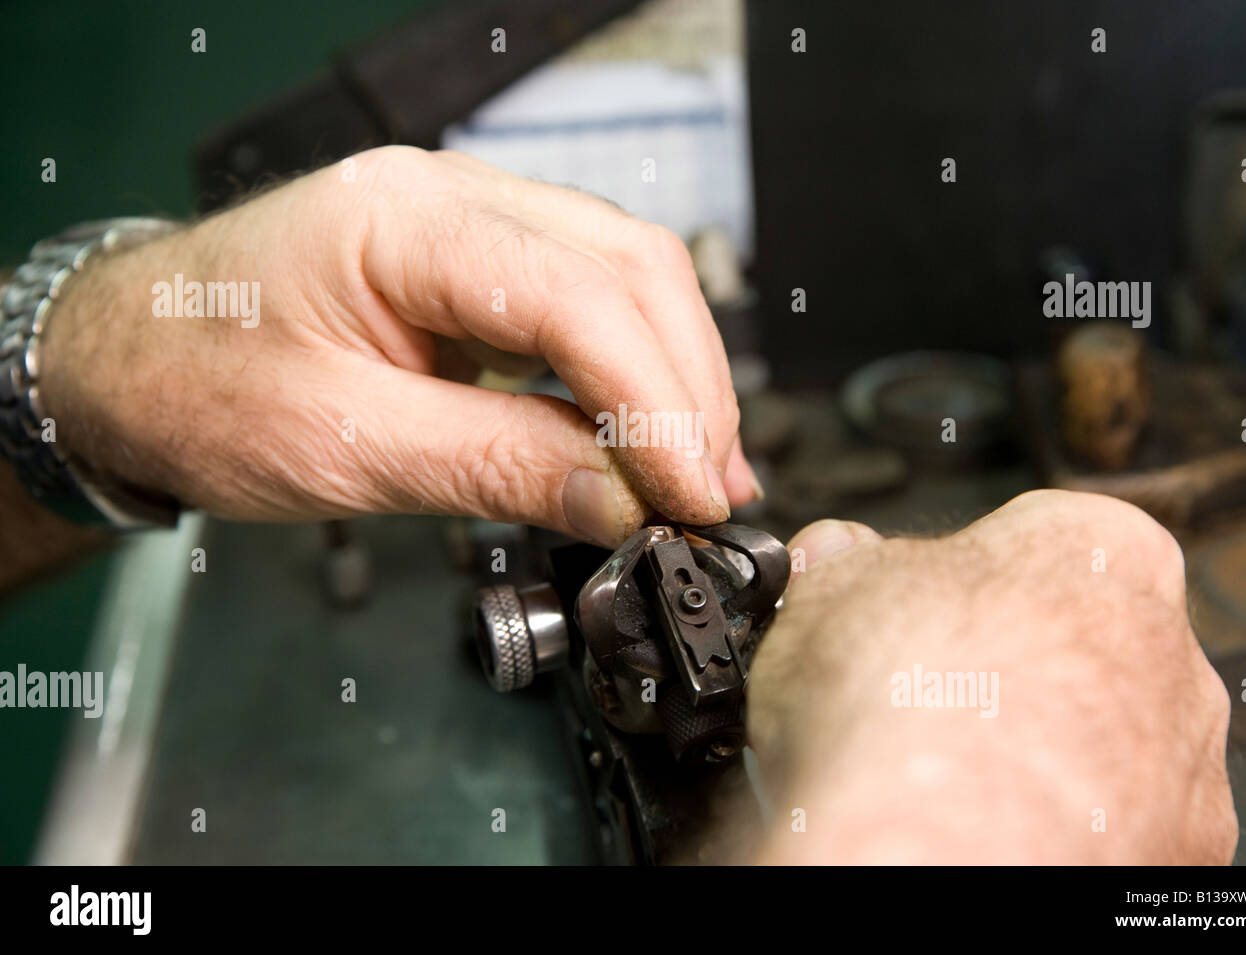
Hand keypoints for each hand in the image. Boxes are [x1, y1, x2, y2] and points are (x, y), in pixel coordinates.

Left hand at [39, 147, 758, 541]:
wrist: (130, 358)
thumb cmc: (199, 386)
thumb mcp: (344, 445)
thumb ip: (495, 468)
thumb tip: (622, 503)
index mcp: (405, 221)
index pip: (578, 298)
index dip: (653, 404)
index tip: (688, 495)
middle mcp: (455, 198)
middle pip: (630, 268)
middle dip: (688, 387)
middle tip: (711, 493)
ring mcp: (472, 222)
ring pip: (628, 275)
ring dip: (677, 377)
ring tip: (699, 477)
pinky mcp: (480, 265)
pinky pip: (589, 300)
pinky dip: (635, 372)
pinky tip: (652, 435)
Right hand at [748, 490, 1236, 863]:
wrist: (933, 848)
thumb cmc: (898, 707)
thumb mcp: (830, 586)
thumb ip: (847, 560)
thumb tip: (837, 557)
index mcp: (1102, 548)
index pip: (1027, 543)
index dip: (948, 583)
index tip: (901, 616)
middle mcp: (1169, 650)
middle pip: (1071, 641)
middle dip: (998, 666)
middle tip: (913, 700)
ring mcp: (1184, 762)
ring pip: (1098, 739)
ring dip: (1030, 749)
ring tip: (937, 777)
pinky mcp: (1178, 851)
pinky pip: (1107, 823)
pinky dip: (1052, 823)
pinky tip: (981, 825)